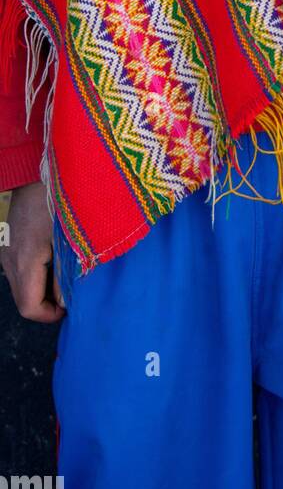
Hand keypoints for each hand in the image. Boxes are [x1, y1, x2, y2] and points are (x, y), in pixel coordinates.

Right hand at [1, 182, 65, 322]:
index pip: (29, 308)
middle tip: (70, 293)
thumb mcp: (68, 240)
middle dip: (46, 305)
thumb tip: (65, 303)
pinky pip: (19, 273)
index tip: (69, 307)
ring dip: (41, 290)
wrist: (36, 172)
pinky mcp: (9, 246)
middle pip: (23, 301)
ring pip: (21, 288)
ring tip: (64, 275)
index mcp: (25, 262)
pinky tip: (53, 261)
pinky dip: (35, 276)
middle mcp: (10, 262)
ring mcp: (6, 254)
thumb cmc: (58, 203)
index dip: (49, 315)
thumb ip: (66, 273)